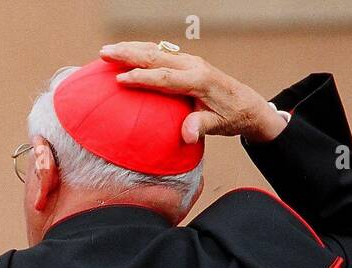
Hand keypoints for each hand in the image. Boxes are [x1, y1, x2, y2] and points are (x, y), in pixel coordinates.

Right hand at [99, 42, 287, 144]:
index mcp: (199, 80)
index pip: (165, 77)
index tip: (120, 79)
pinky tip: (127, 52)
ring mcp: (189, 61)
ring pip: (156, 50)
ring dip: (131, 48)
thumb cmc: (231, 117)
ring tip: (108, 50)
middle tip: (104, 53)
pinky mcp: (187, 62)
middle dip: (128, 54)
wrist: (247, 104)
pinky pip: (161, 53)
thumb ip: (201, 127)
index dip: (142, 77)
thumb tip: (187, 134)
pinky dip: (141, 50)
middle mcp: (193, 66)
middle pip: (156, 56)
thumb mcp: (219, 126)